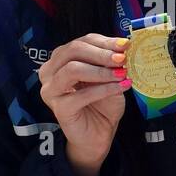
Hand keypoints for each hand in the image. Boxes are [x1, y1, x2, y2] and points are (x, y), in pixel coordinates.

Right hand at [39, 33, 130, 175]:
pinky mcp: (59, 108)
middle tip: (122, 59)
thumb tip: (123, 46)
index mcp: (60, 59)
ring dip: (101, 71)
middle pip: (73, 50)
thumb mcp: (109, 76)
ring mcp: (51, 90)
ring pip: (73, 69)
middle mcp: (50, 72)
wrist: (98, 134)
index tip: (125, 45)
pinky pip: (81, 95)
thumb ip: (111, 62)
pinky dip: (103, 89)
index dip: (104, 41)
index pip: (81, 42)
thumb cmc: (102, 103)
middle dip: (101, 53)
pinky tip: (120, 87)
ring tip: (122, 74)